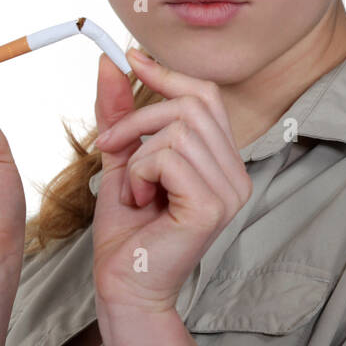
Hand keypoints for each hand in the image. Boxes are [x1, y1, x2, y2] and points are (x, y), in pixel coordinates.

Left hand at [90, 48, 251, 314]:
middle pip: (192, 104)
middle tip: (108, 146)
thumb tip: (113, 62)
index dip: (168, 74)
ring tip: (134, 189)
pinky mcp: (212, 206)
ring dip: (138, 155)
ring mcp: (230, 190)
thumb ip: (120, 113)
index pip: (206, 96)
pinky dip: (141, 173)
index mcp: (223, 161)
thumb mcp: (120, 160)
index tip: (131, 57)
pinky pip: (169, 158)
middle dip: (139, 117)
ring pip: (178, 130)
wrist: (124, 287)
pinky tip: (141, 202)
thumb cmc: (127, 233)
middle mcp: (236, 173)